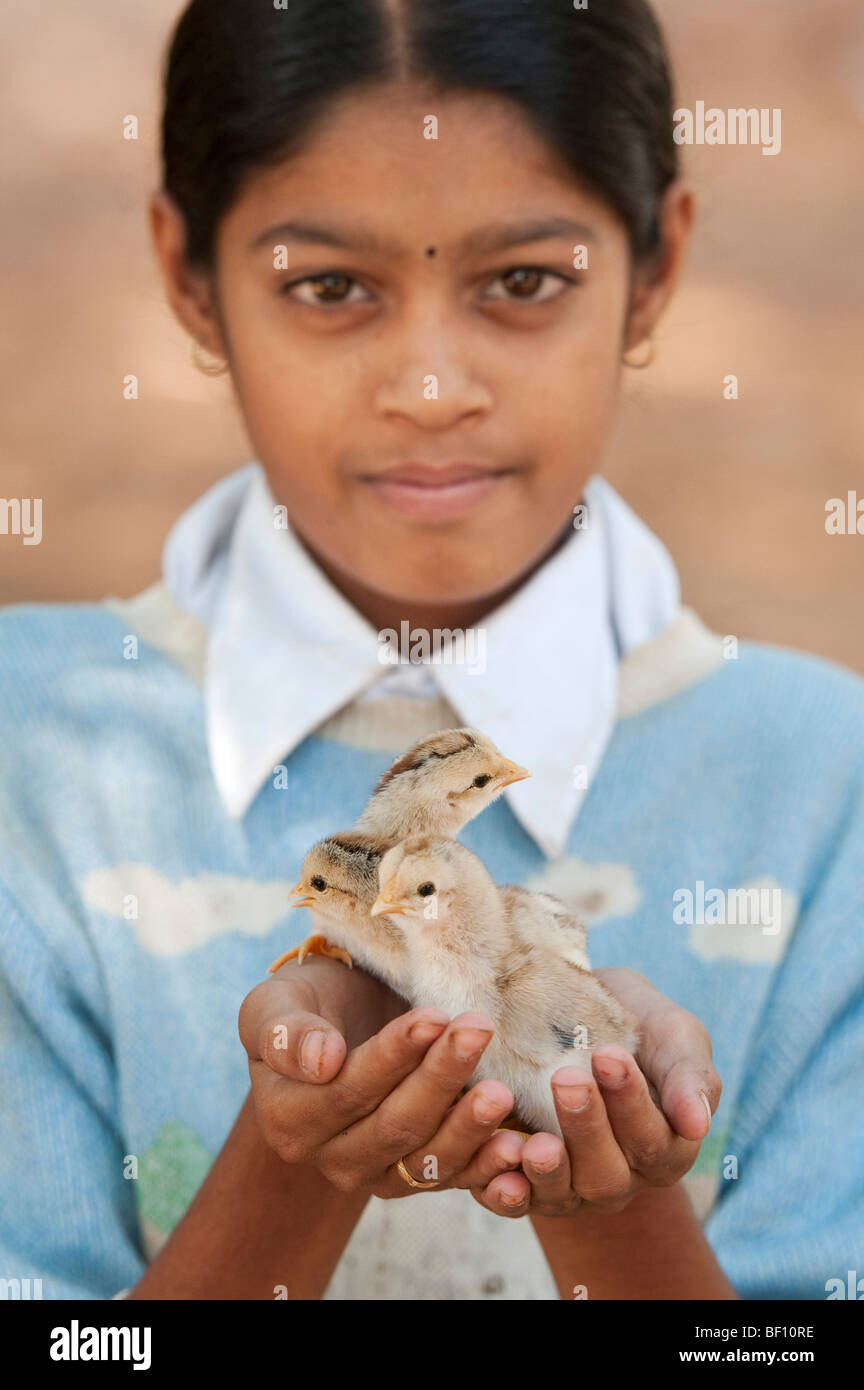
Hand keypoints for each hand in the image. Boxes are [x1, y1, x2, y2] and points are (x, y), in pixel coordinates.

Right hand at [238, 956, 525, 1198]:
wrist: (345, 1020)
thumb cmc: (309, 1003)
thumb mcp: (275, 1004)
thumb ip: (285, 1032)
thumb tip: (322, 1062)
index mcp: (287, 1118)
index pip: (346, 1092)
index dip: (391, 1058)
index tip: (432, 1017)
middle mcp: (328, 1157)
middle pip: (392, 1126)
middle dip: (439, 1079)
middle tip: (478, 1031)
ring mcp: (375, 1172)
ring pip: (426, 1159)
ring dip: (468, 1127)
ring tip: (501, 1092)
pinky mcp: (417, 1177)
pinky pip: (454, 1180)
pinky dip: (487, 1168)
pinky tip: (516, 1149)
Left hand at [470, 968, 720, 1218]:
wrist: (575, 1016)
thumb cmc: (636, 1026)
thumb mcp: (674, 1038)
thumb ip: (691, 1077)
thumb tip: (697, 1124)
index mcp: (666, 1149)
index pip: (653, 1139)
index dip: (631, 1100)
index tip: (608, 1054)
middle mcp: (623, 1178)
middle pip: (608, 1173)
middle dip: (587, 1128)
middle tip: (566, 1079)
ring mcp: (575, 1187)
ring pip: (565, 1193)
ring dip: (549, 1170)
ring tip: (535, 1142)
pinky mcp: (529, 1186)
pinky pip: (517, 1202)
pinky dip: (508, 1194)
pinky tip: (499, 1172)